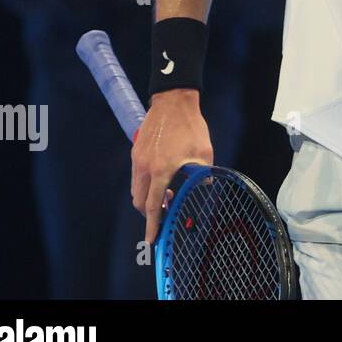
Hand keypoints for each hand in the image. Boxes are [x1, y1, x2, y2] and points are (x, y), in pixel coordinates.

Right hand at [130, 89, 211, 245]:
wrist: (172, 102)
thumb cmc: (191, 127)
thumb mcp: (204, 152)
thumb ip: (202, 173)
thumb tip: (205, 187)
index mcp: (162, 170)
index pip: (154, 205)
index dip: (152, 224)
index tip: (151, 239)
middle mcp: (145, 168)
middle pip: (140, 201)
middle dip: (149, 212)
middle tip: (163, 214)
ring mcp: (138, 160)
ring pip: (136, 189)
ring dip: (147, 197)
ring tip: (165, 195)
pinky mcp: (136, 152)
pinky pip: (137, 175)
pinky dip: (145, 183)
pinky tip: (160, 178)